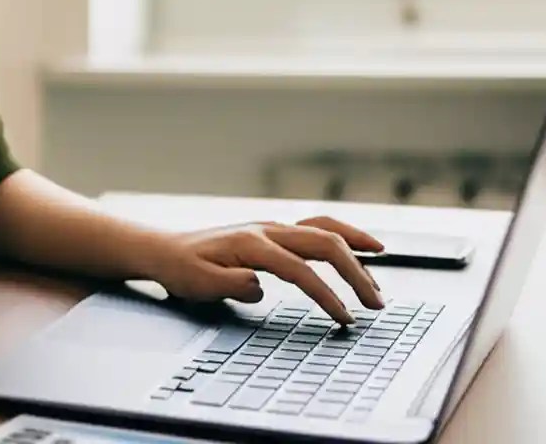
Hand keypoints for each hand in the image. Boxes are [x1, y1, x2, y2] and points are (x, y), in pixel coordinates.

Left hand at [146, 217, 385, 323]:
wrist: (165, 250)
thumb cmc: (182, 270)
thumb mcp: (198, 284)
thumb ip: (230, 286)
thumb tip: (260, 286)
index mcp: (251, 244)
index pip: (300, 270)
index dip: (326, 295)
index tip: (345, 318)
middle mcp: (266, 230)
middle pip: (324, 243)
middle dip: (355, 272)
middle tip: (376, 302)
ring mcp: (272, 228)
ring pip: (324, 228)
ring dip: (355, 247)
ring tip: (380, 267)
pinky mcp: (274, 232)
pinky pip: (316, 227)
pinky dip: (343, 235)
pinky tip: (361, 246)